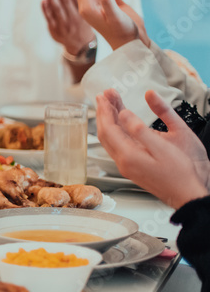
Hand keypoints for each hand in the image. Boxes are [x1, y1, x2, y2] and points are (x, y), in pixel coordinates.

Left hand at [42, 0, 95, 53]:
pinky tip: (43, 0)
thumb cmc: (87, 24)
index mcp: (85, 12)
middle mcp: (74, 18)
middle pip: (66, 0)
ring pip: (57, 8)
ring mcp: (64, 24)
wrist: (82, 45)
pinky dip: (46, 9)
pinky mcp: (55, 30)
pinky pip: (50, 18)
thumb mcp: (97, 11)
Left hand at [95, 88, 209, 208]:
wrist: (188, 196)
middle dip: (105, 112)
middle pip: (106, 132)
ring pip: (111, 138)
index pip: (108, 128)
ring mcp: (127, 166)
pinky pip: (119, 144)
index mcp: (128, 156)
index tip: (103, 95)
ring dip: (110, 120)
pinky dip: (118, 130)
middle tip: (105, 95)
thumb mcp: (163, 147)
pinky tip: (122, 123)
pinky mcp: (133, 167)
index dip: (105, 110)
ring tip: (112, 104)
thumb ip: (141, 130)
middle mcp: (123, 162)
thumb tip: (123, 114)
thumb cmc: (180, 173)